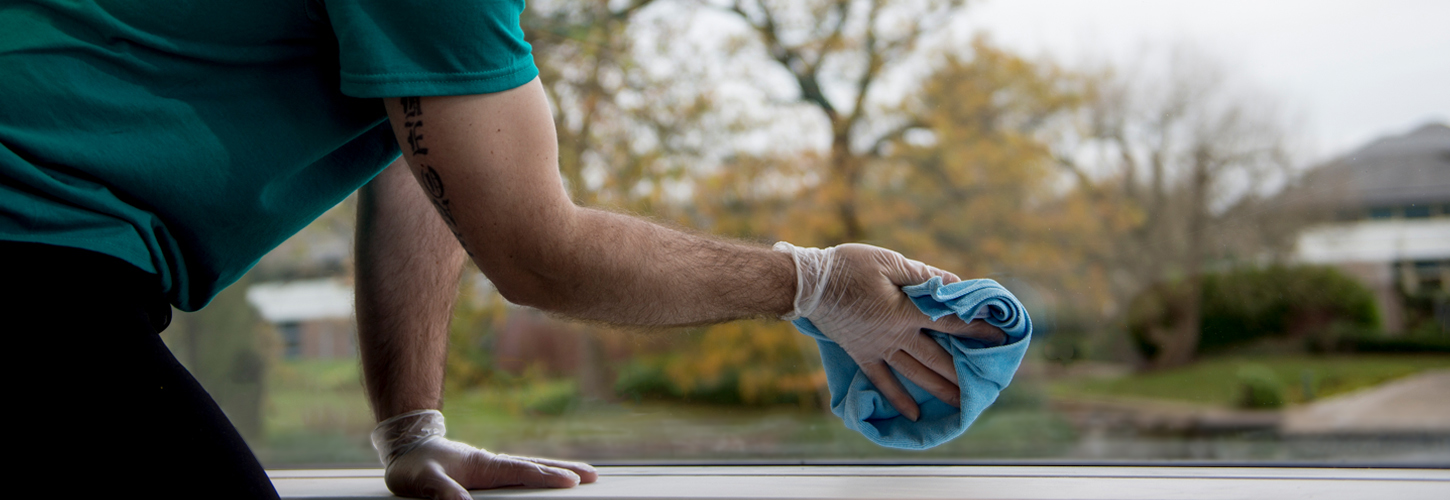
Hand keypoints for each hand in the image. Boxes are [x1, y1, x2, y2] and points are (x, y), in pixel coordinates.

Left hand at [372, 410, 596, 499]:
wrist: (407, 449)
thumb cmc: (414, 465)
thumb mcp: (422, 479)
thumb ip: (442, 491)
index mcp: (484, 465)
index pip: (522, 471)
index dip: (546, 477)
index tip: (571, 481)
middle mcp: (493, 465)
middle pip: (536, 467)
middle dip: (565, 471)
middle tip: (593, 476)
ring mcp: (492, 469)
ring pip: (530, 470)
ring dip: (556, 472)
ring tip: (581, 476)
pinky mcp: (488, 475)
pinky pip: (519, 475)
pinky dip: (538, 475)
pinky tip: (547, 481)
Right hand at [776, 243, 1005, 420]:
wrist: (807, 285)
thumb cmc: (848, 266)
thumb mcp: (888, 262)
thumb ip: (922, 275)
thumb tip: (954, 284)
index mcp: (905, 311)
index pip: (948, 322)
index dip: (975, 328)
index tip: (997, 337)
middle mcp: (895, 336)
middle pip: (935, 356)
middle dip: (962, 368)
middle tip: (985, 383)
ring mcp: (878, 348)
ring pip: (914, 373)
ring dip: (937, 388)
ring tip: (959, 402)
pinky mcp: (861, 354)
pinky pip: (881, 380)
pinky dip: (896, 397)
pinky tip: (911, 413)